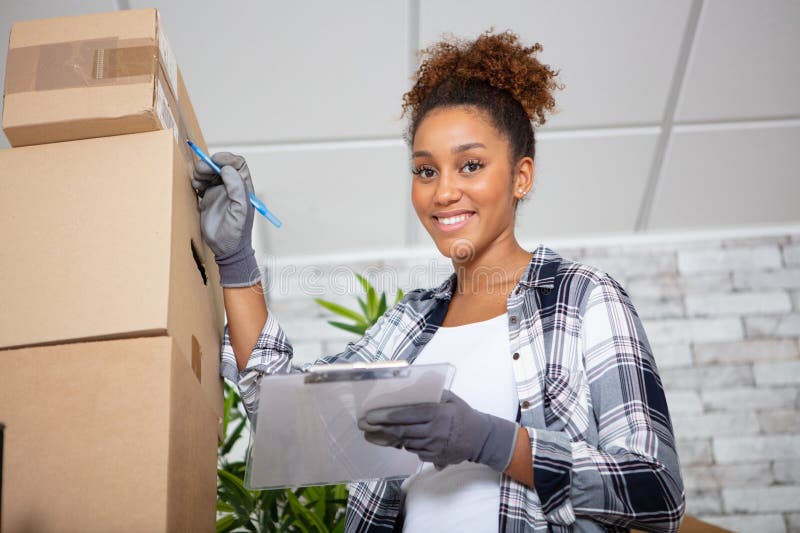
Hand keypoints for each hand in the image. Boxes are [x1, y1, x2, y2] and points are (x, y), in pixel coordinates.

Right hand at [192, 152, 258, 286]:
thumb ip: (236, 188)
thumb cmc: (237, 232)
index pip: (237, 164)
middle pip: (220, 165)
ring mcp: (219, 191)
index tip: (215, 161)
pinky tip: (196, 188)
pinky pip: (201, 181)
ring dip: (201, 171)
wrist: (225, 249)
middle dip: (209, 164)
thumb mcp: (240, 210)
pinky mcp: (208, 197)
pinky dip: (197, 180)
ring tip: (198, 182)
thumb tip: (227, 169)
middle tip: (201, 171)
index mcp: (242, 187)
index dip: (226, 158)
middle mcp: (231, 186)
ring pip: (209, 172)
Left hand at [357, 390, 518, 471]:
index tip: (370, 415)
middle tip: (363, 426)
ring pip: (405, 443)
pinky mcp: (435, 458)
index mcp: (436, 413)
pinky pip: (415, 452)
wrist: (480, 437)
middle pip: (401, 431)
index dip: (386, 416)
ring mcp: (434, 446)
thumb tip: (408, 386)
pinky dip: (406, 445)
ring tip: (373, 433)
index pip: (406, 414)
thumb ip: (430, 392)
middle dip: (379, 428)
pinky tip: (398, 440)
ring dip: (389, 438)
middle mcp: (434, 431)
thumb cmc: (461, 413)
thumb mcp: (449, 397)